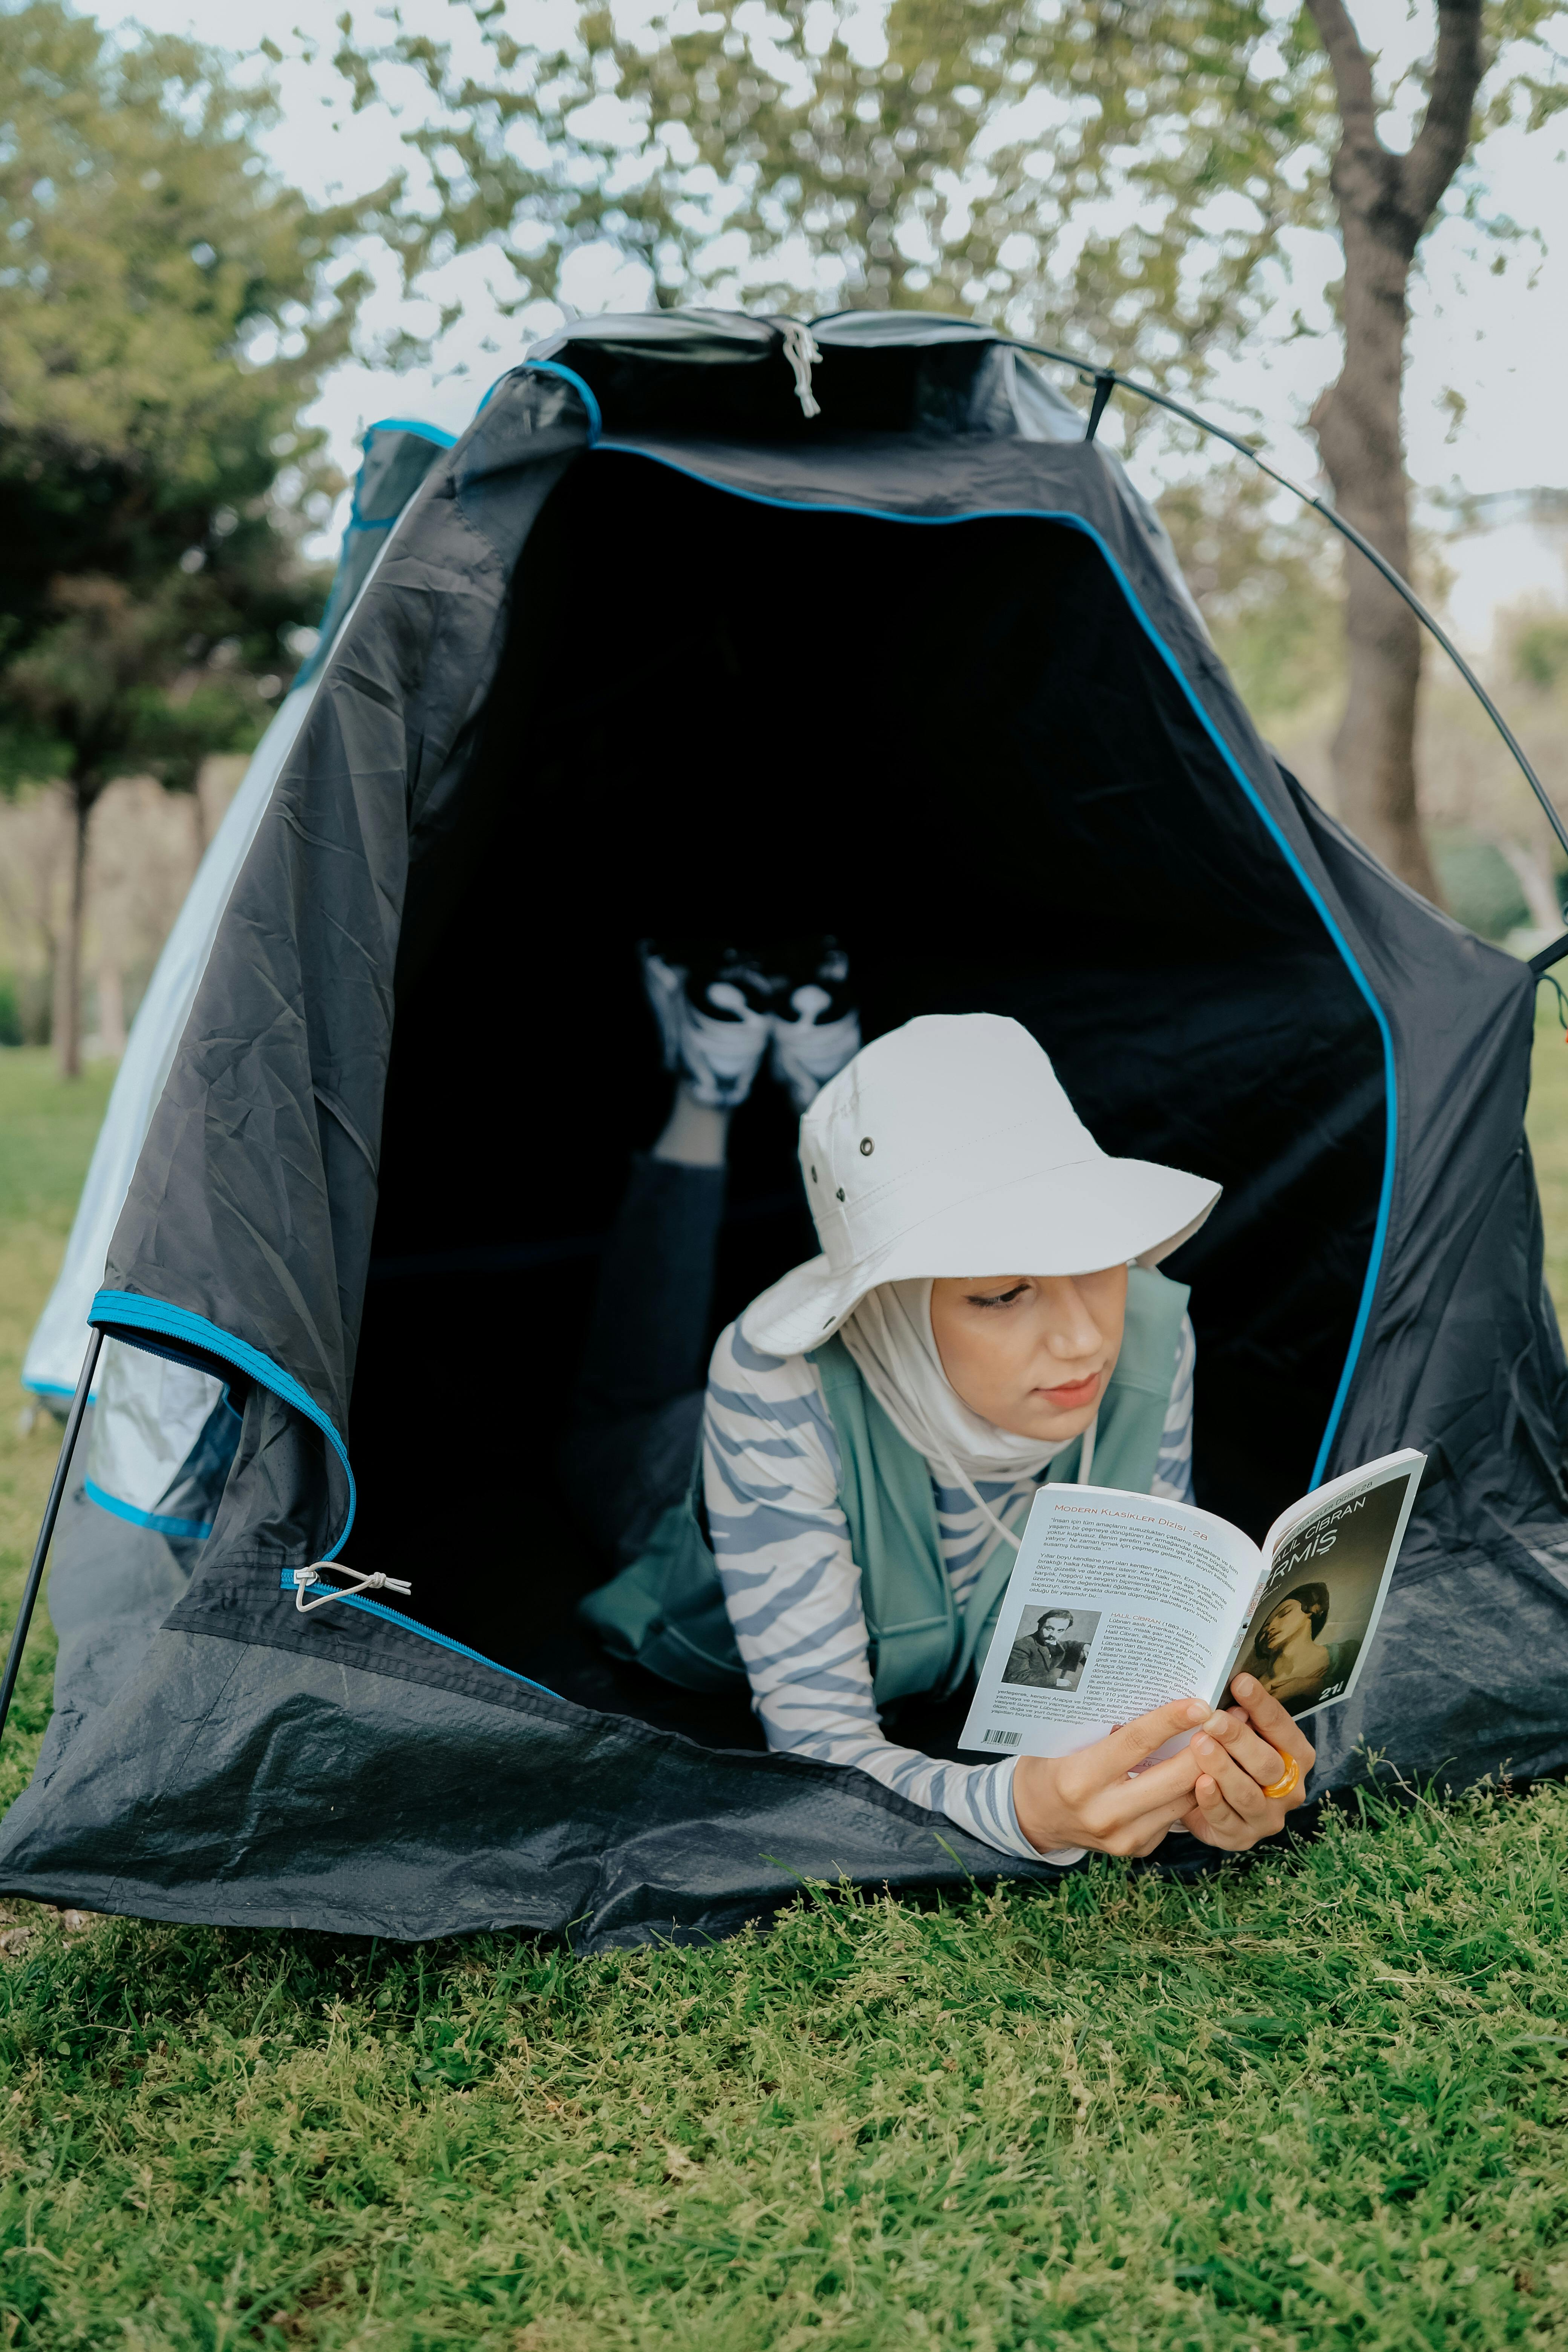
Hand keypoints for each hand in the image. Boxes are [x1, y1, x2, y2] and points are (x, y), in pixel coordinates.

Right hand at [1012, 1698, 1213, 1857]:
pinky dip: (1188, 1794)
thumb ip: (1107, 1727)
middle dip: (1204, 1749)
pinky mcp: (1137, 1848)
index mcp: (1081, 1778)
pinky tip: (1198, 1773)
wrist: (1037, 1816)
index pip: (1136, 1743)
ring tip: (1224, 1744)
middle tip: (1226, 1723)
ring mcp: (1123, 1837)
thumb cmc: (1053, 1765)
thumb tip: (1158, 1698)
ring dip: (1207, 1772)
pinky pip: (1173, 1817)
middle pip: (1171, 1778)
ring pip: (1182, 1801)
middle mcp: (1103, 1813)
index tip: (1201, 1703)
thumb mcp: (1067, 1739)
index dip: (1171, 1721)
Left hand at [1180, 1671, 1315, 1849]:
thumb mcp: (1242, 1734)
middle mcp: (1289, 1789)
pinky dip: (1212, 1801)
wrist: (1214, 1804)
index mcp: (1296, 1757)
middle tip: (1212, 1719)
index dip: (1261, 1705)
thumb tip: (1231, 1684)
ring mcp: (1267, 1817)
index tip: (1239, 1682)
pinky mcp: (1241, 1837)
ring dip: (1223, 1768)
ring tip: (1200, 1744)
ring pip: (1247, 1794)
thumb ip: (1240, 1715)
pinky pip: (1226, 1820)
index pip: (1282, 1728)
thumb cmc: (1233, 1757)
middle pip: (1268, 1764)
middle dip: (1239, 1739)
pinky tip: (1199, 1782)